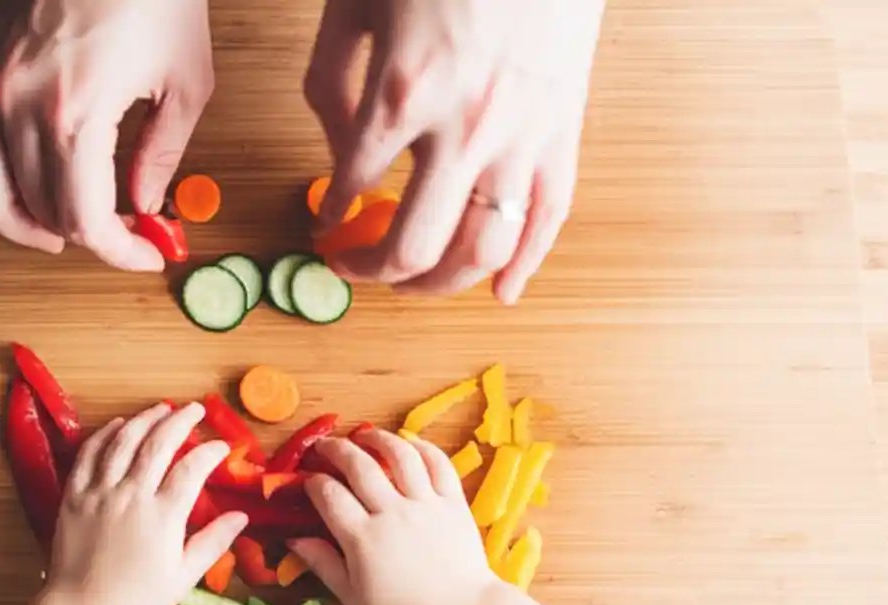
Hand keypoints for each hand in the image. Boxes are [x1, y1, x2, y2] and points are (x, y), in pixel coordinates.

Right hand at [0, 0, 214, 269]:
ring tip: (62, 230)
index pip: (85, 220)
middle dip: (88, 236)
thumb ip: (162, 155)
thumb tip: (143, 204)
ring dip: (26, 224)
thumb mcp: (184, 82)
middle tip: (123, 233)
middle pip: (42, 213)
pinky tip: (12, 182)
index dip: (119, 252)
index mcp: (74, 114)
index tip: (146, 254)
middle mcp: (17, 107)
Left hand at [0, 403, 245, 604]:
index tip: (222, 446)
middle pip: (159, 443)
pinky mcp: (74, 495)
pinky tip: (118, 425)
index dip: (210, 451)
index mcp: (163, 516)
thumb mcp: (184, 576)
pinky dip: (105, 434)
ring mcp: (100, 492)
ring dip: (145, 419)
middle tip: (195, 409)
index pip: (192, 468)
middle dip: (180, 420)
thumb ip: (213, 542)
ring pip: (124, 441)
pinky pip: (89, 454)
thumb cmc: (137, 598)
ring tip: (161, 408)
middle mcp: (132, 496)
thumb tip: (241, 516)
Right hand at [290, 430, 653, 604]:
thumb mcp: (354, 597)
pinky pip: (437, 463)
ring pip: (399, 455)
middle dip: (336, 450)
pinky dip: (421, 447)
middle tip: (326, 446)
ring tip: (364, 435)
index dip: (313, 482)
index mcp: (363, 539)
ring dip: (377, 438)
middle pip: (358, 466)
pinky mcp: (453, 501)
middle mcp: (392, 513)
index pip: (329, 496)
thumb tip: (293, 539)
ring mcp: (425, 504)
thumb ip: (323, 564)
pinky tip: (407, 443)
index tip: (309, 480)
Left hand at [303, 0, 603, 300]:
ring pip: (483, 247)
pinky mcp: (563, 131)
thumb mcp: (355, 9)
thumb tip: (336, 158)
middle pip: (417, 246)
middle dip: (376, 272)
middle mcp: (465, 129)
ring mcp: (521, 136)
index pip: (352, 189)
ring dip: (442, 284)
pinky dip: (526, 264)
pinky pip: (550, 216)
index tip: (323, 229)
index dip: (330, 221)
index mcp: (403, 94)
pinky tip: (502, 293)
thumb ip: (330, 87)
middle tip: (357, 268)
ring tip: (416, 285)